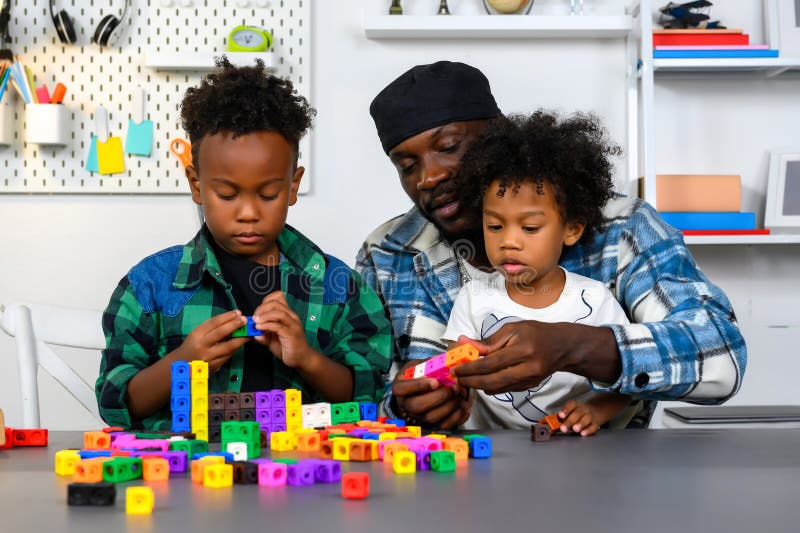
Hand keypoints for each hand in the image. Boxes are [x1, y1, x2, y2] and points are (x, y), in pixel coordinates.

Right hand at [174, 310, 248, 371]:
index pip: (213, 323)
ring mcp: (209, 358)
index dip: (227, 317)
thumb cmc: (191, 346)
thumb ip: (212, 329)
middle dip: (235, 325)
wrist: (182, 366)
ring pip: (228, 347)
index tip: (238, 312)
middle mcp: (202, 346)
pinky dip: (235, 348)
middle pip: (221, 333)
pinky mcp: (215, 366)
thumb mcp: (197, 335)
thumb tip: (232, 321)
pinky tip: (241, 343)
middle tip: (244, 320)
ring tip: (248, 333)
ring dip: (241, 339)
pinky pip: (228, 356)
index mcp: (197, 335)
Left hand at [252, 291, 313, 368]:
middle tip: (254, 318)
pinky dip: (266, 325)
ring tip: (256, 322)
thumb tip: (253, 331)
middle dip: (261, 309)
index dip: (265, 302)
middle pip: (276, 303)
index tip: (258, 312)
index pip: (278, 298)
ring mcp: (293, 325)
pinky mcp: (291, 334)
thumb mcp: (272, 340)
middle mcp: (292, 317)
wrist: (302, 359)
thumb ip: (264, 334)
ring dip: (264, 315)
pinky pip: (278, 326)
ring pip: (278, 312)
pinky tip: (259, 328)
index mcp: (288, 314)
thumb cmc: (288, 347)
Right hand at [391, 364, 471, 428]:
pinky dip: (455, 416)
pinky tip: (463, 405)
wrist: (424, 387)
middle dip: (438, 396)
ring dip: (448, 405)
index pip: (402, 389)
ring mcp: (418, 416)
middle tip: (453, 387)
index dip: (419, 386)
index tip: (435, 381)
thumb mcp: (421, 364)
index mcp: (400, 387)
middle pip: (417, 406)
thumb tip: (444, 362)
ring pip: (431, 417)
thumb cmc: (421, 374)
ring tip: (460, 393)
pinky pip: (442, 425)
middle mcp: (406, 405)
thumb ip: (431, 363)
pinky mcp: (431, 424)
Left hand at [451, 319, 621, 394]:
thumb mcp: (512, 329)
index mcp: (523, 350)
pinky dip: (490, 387)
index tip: (456, 369)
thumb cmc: (536, 333)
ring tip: (464, 380)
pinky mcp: (529, 387)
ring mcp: (529, 380)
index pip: (490, 364)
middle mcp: (527, 368)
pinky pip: (505, 390)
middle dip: (471, 382)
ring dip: (478, 386)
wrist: (562, 346)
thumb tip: (463, 343)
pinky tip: (480, 381)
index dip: (470, 369)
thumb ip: (488, 340)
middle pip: (493, 382)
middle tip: (457, 379)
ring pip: (498, 389)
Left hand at [558, 400, 599, 435]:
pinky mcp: (595, 424)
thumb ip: (560, 419)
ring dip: (580, 424)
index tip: (560, 415)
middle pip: (577, 413)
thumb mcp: (569, 412)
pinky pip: (593, 427)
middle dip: (570, 421)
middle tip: (563, 428)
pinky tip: (583, 433)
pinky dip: (588, 430)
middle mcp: (583, 409)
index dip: (565, 409)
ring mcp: (590, 416)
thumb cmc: (577, 413)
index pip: (571, 404)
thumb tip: (549, 425)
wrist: (595, 411)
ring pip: (586, 419)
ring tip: (575, 429)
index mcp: (575, 405)